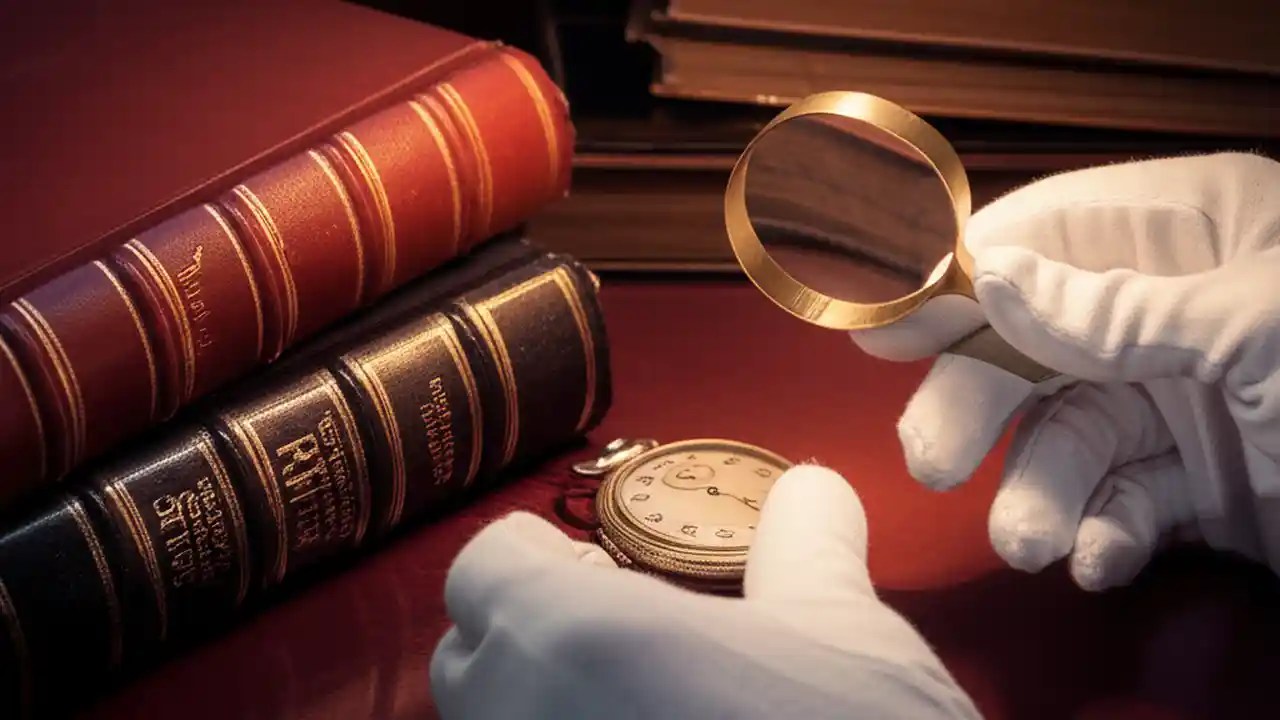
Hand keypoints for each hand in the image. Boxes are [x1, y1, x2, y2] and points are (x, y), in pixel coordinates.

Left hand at [430, 466, 980, 718]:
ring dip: (545, 709)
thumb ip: (804, 540)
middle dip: (531, 640)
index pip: (483, 568)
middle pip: (472, 661)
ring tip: (640, 708)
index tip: (598, 569)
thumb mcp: (846, 630)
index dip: (541, 555)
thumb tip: (810, 490)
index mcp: (566, 636)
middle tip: (623, 643)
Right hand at [850, 152, 1279, 590]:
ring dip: (1040, 492)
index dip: (960, 277)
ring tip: (1036, 540)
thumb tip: (992, 275)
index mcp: (1197, 231)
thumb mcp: (1257, 327)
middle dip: (982, 405)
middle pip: (1033, 344)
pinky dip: (1100, 532)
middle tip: (934, 459)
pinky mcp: (1195, 483)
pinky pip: (1118, 498)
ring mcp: (1182, 398)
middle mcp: (1177, 308)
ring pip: (1066, 434)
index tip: (884, 319)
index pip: (1047, 236)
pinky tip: (1103, 556)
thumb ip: (1115, 305)